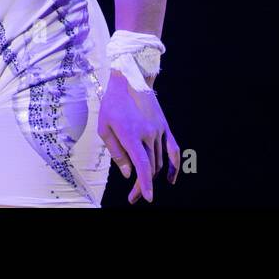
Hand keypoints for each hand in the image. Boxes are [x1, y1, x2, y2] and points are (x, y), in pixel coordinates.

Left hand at [98, 70, 179, 203]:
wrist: (129, 80)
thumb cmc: (112, 105)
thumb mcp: (105, 128)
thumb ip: (117, 153)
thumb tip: (128, 174)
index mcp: (132, 135)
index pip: (142, 165)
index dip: (145, 183)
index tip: (147, 197)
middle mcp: (148, 134)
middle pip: (150, 166)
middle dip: (142, 184)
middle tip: (133, 197)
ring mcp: (158, 130)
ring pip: (159, 160)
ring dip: (152, 176)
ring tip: (141, 187)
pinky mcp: (164, 126)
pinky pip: (173, 149)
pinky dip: (174, 165)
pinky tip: (171, 179)